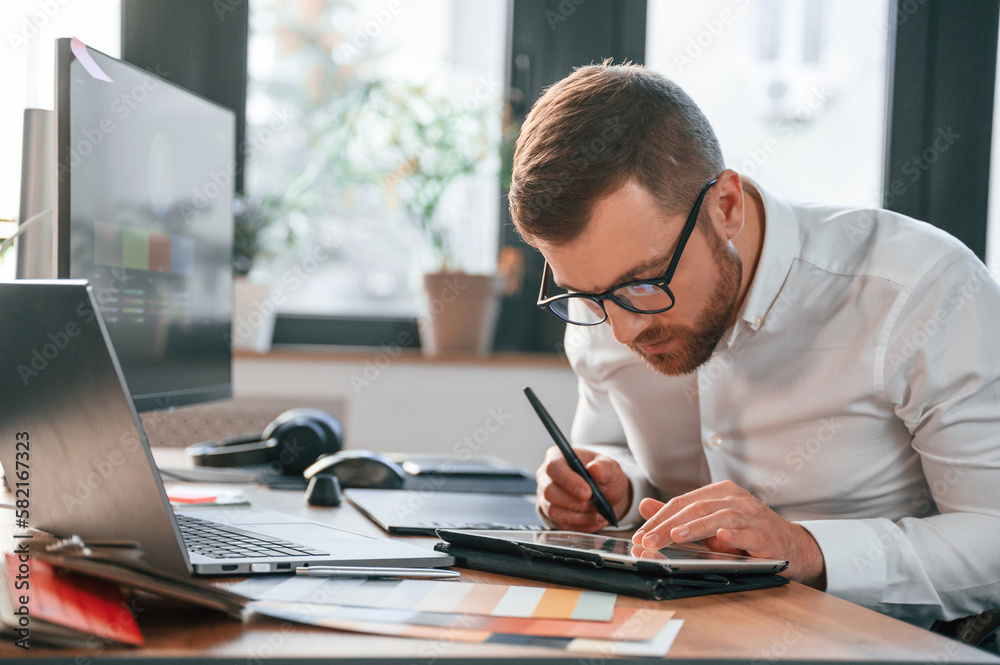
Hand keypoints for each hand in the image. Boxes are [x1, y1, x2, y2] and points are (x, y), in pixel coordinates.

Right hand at [536, 446, 631, 530]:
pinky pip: (560, 525)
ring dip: (580, 517)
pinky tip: (594, 520)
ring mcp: (544, 497)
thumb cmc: (603, 475)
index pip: (554, 467)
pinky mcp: (548, 515)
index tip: (588, 493)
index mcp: (557, 457)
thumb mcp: (610, 467)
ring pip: (554, 511)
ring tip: (599, 514)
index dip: (569, 481)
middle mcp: (546, 477)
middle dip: (576, 503)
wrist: (605, 493)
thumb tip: (594, 469)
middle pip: (549, 492)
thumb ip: (605, 467)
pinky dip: (580, 526)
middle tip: (596, 505)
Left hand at [631, 480, 825, 587]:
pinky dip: (733, 534)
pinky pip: (747, 532)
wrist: (789, 546)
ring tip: (675, 535)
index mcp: (718, 492)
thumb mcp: (708, 524)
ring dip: (695, 527)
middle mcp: (733, 498)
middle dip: (668, 525)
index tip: (640, 535)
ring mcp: (751, 515)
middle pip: (695, 508)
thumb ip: (678, 515)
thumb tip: (645, 506)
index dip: (659, 518)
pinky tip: (721, 538)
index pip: (682, 502)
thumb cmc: (745, 534)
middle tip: (648, 540)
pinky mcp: (765, 534)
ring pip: (719, 516)